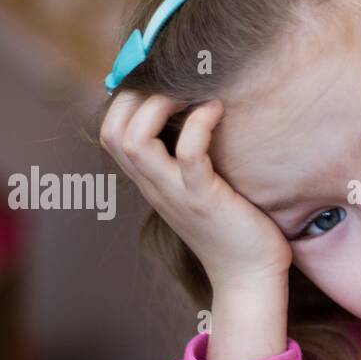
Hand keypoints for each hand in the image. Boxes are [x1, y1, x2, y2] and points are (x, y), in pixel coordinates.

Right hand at [99, 91, 293, 287]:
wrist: (250, 278)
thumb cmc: (234, 228)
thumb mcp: (199, 188)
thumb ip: (187, 159)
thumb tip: (195, 115)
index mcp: (151, 181)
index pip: (110, 133)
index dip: (125, 100)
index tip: (157, 82)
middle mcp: (155, 186)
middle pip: (111, 132)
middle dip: (134, 96)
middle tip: (172, 82)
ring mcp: (177, 193)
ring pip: (134, 140)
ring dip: (157, 105)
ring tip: (190, 91)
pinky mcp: (205, 199)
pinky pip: (189, 155)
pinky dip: (198, 124)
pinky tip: (216, 111)